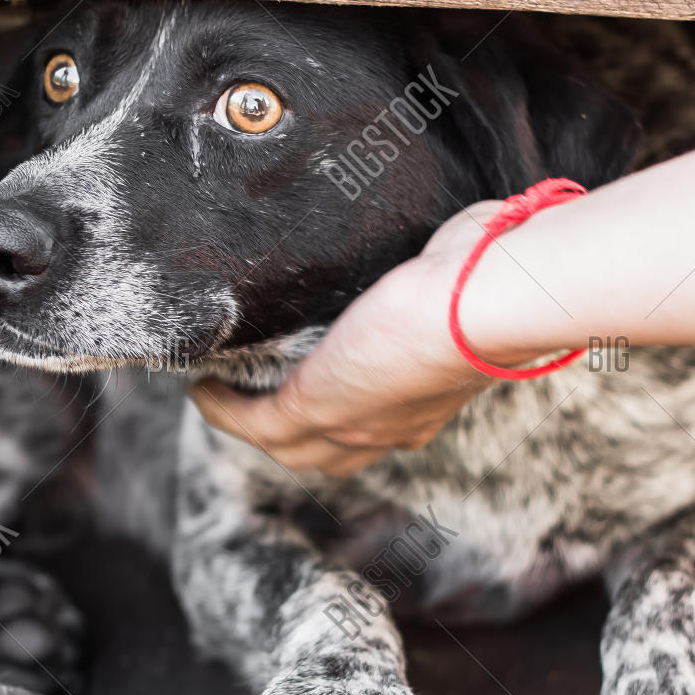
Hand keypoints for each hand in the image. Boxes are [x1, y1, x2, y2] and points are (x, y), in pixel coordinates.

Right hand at [191, 202, 535, 476]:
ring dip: (245, 421)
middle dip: (290, 436)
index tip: (321, 383)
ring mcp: (355, 425)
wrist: (485, 301)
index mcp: (423, 406)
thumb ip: (450, 276)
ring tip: (220, 390)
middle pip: (326, 454)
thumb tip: (459, 241)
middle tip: (254, 397)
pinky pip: (250, 422)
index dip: (341, 419)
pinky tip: (204, 387)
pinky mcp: (316, 406)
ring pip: (288, 445)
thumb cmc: (490, 279)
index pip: (370, 430)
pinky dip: (221, 408)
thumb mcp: (462, 286)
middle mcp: (390, 427)